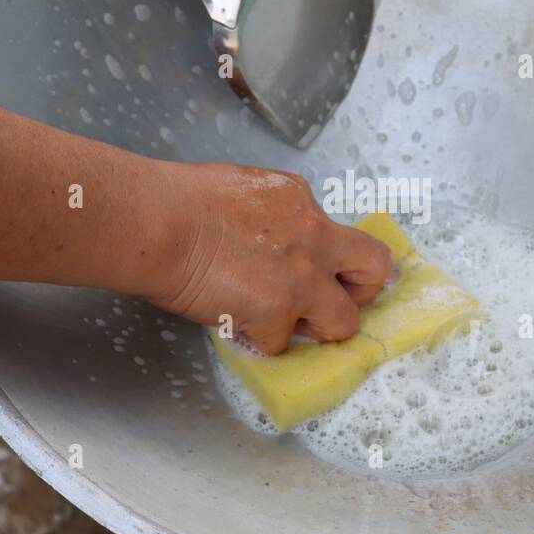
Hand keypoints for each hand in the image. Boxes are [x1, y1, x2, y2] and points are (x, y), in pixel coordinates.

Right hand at [148, 163, 392, 354]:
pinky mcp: (277, 314)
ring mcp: (301, 280)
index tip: (327, 272)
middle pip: (374, 269)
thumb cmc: (179, 199)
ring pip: (343, 322)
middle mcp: (314, 238)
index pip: (340, 234)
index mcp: (302, 202)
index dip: (336, 258)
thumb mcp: (244, 190)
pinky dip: (258, 339)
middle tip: (326, 303)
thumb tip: (270, 240)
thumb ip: (274, 217)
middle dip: (359, 291)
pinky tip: (234, 322)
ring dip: (314, 328)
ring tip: (276, 321)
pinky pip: (280, 343)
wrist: (158, 222)